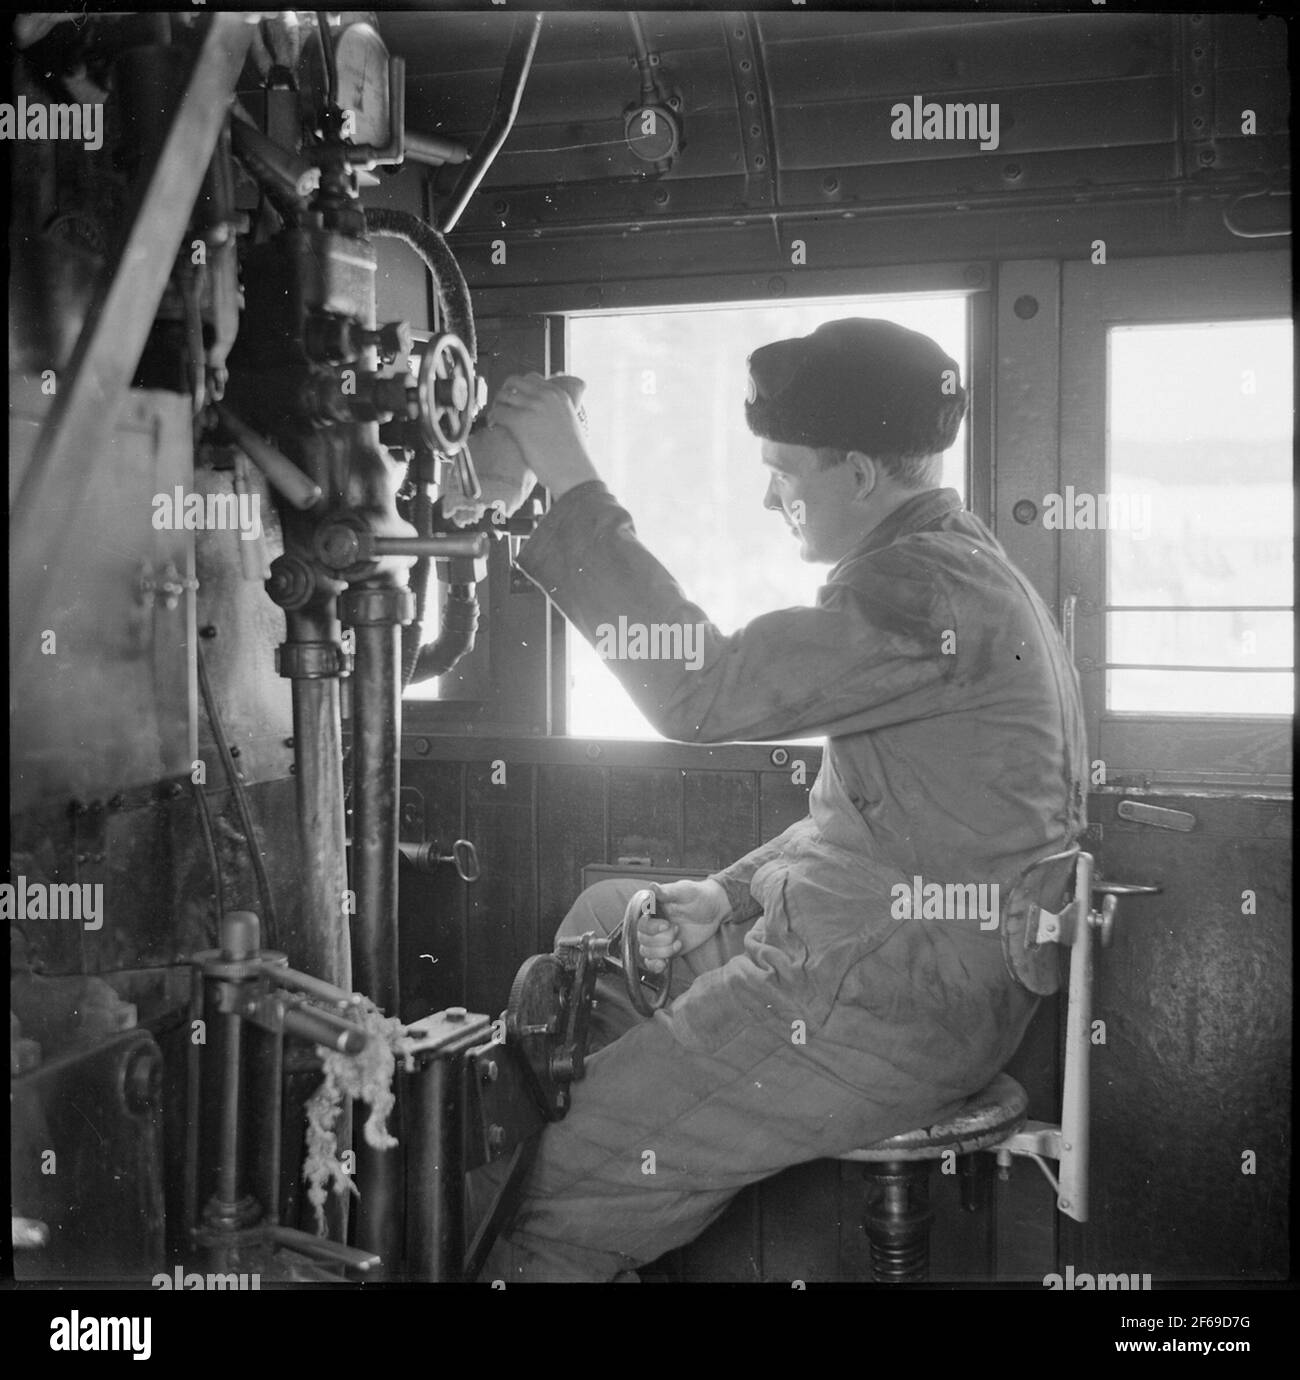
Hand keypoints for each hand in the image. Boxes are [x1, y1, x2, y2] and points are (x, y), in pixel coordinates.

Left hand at [488, 373, 598, 497]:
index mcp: (559, 394)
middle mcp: (545, 396)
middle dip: (505, 392)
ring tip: (496, 419)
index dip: (519, 388)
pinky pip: (498, 411)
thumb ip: (558, 411)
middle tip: (502, 407)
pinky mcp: (520, 421)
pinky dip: (492, 418)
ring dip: (497, 406)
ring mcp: (532, 407)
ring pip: (503, 396)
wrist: (573, 471)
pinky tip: (493, 426)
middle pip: (514, 381)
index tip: (515, 400)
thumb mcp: (570, 423)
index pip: (532, 378)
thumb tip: (544, 415)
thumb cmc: (573, 456)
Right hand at [637, 879, 730, 973]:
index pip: (640, 922)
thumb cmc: (698, 895)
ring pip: (646, 951)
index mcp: (652, 908)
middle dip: (662, 939)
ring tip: (679, 943)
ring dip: (662, 951)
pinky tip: (664, 964)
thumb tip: (651, 886)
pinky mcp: (666, 950)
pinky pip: (651, 962)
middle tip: (678, 930)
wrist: (714, 909)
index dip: (651, 927)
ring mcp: (658, 938)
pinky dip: (655, 966)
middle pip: (642, 938)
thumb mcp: (685, 891)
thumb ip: (668, 892)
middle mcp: (652, 923)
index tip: (667, 925)